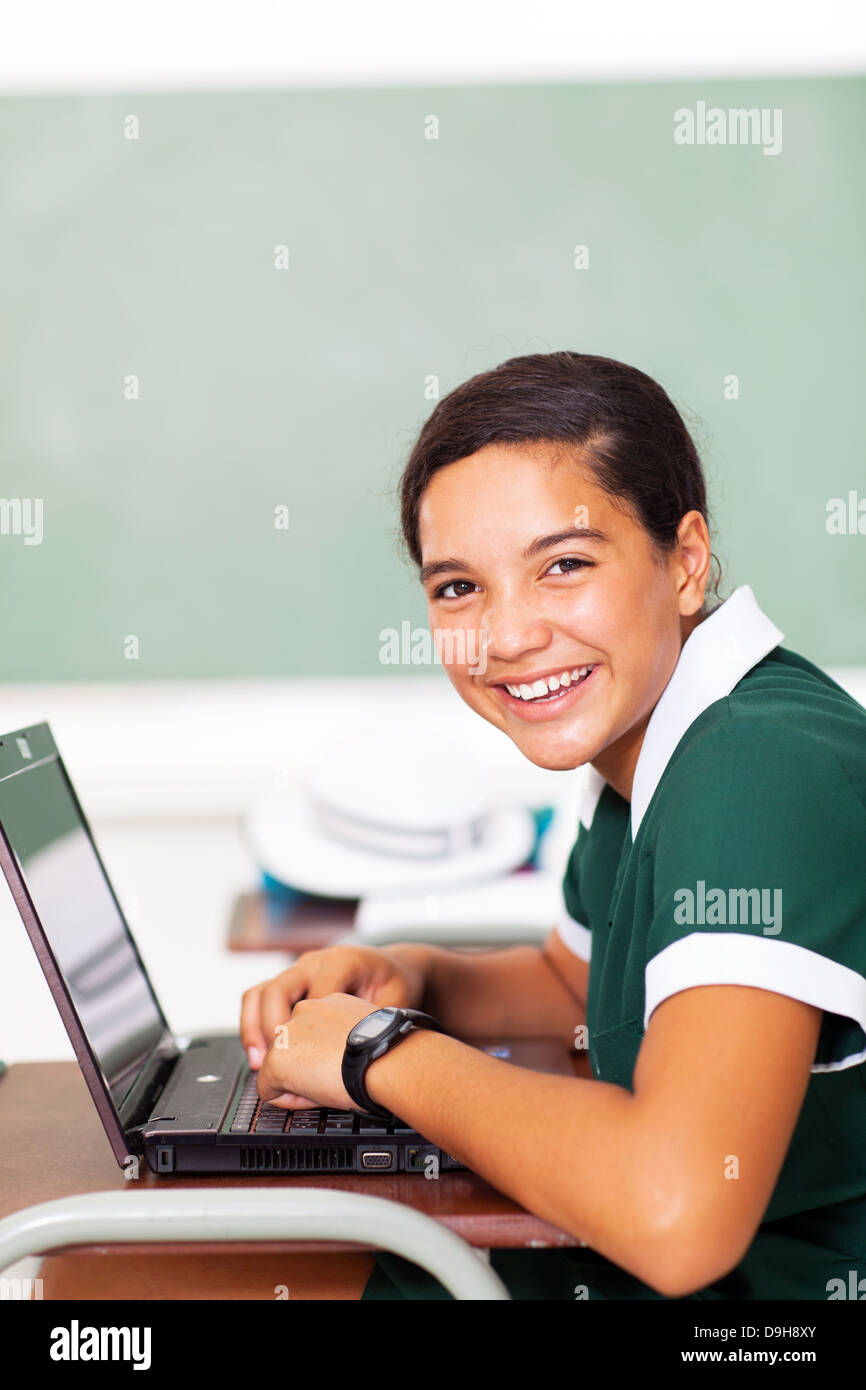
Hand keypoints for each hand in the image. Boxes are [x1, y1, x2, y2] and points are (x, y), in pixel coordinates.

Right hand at [240, 944, 426, 1069]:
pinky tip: (263, 1055)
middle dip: (266, 1029)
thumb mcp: (397, 1002)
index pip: (309, 1000)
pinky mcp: (294, 983)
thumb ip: (373, 1026)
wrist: (394, 969)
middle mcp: (314, 962)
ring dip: (253, 1027)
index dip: (302, 1034)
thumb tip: (357, 1057)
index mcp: (340, 963)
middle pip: (274, 990)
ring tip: (258, 1062)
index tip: (304, 1066)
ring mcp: (300, 970)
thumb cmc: (396, 985)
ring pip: (260, 992)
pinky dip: (256, 1025)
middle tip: (266, 1064)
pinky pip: (262, 999)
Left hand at [255, 992, 374, 1110]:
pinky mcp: (276, 1060)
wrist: (384, 1058)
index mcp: (327, 1001)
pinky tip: (316, 1094)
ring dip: (298, 1080)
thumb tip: (340, 1050)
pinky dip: (288, 1100)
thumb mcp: (364, 1027)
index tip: (345, 1061)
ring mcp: (286, 1034)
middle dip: (306, 1066)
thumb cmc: (386, 1049)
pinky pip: (269, 1091)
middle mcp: (303, 1010)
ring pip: (279, 1067)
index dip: (325, 1055)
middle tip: (337, 1074)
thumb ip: (344, 1032)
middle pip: (293, 1048)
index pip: (312, 1033)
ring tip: (329, 1083)